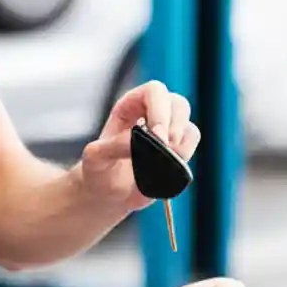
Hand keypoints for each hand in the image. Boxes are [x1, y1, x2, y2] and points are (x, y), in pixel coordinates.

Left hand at [78, 80, 200, 211]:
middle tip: (165, 148)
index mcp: (130, 106)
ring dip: (180, 143)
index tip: (158, 136)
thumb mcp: (95, 160)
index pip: (154, 91)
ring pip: (188, 123)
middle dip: (175, 126)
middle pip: (178, 103)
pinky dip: (185, 154)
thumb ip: (113, 147)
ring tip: (162, 160)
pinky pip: (191, 142)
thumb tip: (138, 139)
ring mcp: (167, 130)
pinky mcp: (177, 148)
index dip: (160, 110)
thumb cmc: (98, 173)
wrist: (108, 195)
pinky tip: (168, 166)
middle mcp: (151, 113)